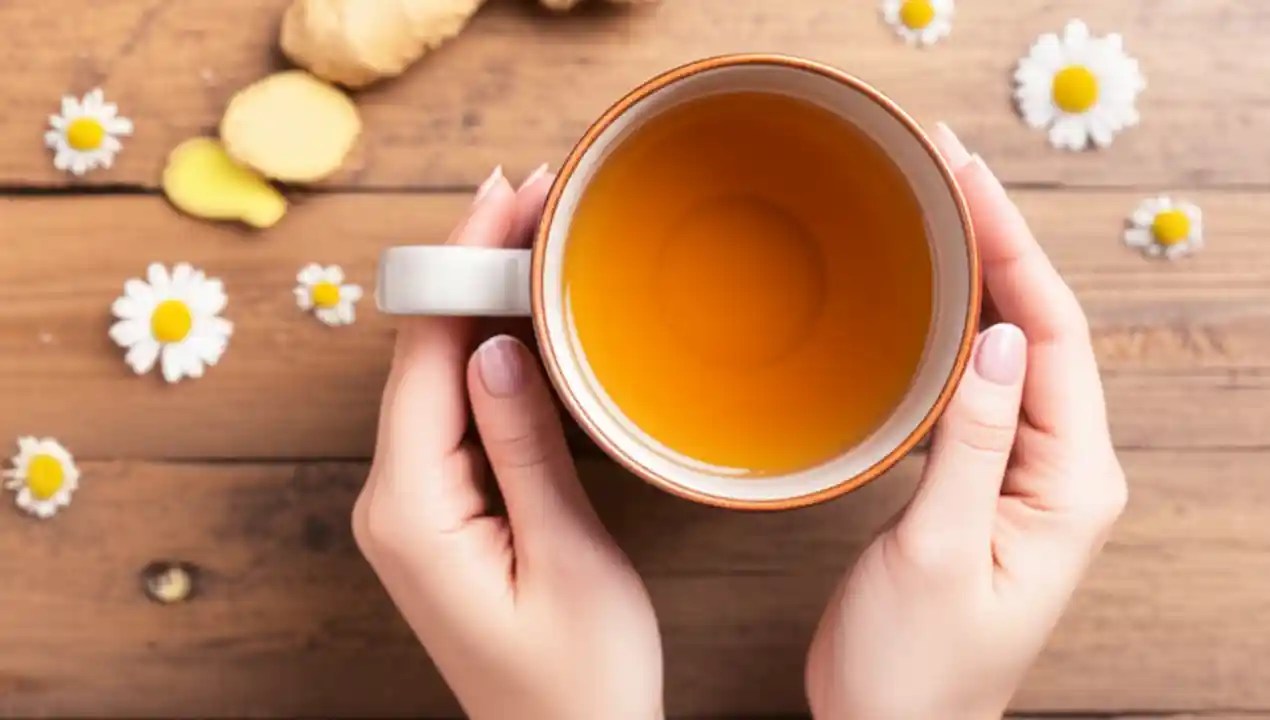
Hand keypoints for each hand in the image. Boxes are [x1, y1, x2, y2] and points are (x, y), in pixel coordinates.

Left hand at [353, 167, 663, 719]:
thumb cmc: (578, 682)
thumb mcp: (568, 560)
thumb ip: (524, 449)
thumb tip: (500, 346)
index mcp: (411, 509)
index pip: (426, 353)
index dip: (461, 264)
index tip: (508, 197)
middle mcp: (392, 501)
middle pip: (421, 352)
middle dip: (468, 265)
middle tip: (532, 194)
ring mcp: (411, 506)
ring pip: (435, 374)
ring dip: (478, 300)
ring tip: (529, 233)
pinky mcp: (440, 509)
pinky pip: (451, 410)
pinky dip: (484, 351)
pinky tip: (519, 315)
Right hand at [805, 126, 1127, 719]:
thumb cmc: (915, 667)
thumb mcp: (939, 553)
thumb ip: (975, 446)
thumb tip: (1001, 339)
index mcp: (1072, 485)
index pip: (1055, 337)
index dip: (1012, 248)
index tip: (964, 181)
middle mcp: (1061, 470)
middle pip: (1042, 327)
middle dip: (997, 240)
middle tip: (942, 167)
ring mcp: (1024, 474)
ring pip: (1011, 349)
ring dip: (976, 276)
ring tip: (934, 210)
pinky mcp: (983, 481)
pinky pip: (978, 385)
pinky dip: (951, 331)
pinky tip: (923, 302)